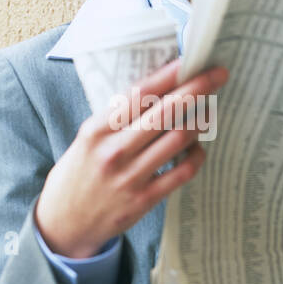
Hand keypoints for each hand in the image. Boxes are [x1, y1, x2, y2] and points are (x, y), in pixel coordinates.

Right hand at [34, 57, 228, 258]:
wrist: (64, 223)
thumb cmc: (79, 173)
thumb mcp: (88, 139)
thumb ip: (117, 118)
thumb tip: (159, 90)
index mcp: (97, 130)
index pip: (139, 94)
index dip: (168, 75)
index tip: (190, 60)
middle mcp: (114, 151)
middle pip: (164, 112)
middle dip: (196, 89)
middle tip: (218, 74)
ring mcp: (130, 177)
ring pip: (178, 139)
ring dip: (199, 121)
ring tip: (208, 110)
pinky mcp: (144, 200)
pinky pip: (182, 172)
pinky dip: (196, 156)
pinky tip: (197, 148)